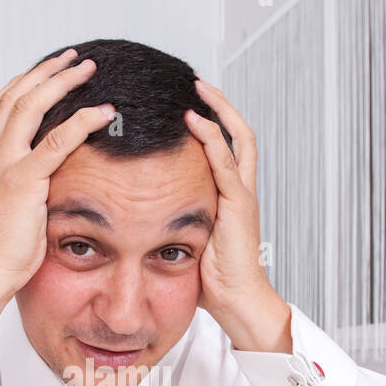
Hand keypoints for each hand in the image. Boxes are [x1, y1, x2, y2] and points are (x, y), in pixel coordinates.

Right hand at [0, 49, 115, 326]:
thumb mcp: (5, 206)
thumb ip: (21, 184)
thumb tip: (44, 180)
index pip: (2, 105)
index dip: (25, 81)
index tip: (47, 70)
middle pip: (17, 95)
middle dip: (47, 71)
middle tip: (74, 60)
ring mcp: (4, 165)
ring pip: (31, 106)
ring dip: (62, 83)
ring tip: (87, 71)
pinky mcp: (22, 182)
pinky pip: (54, 143)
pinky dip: (80, 122)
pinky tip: (100, 112)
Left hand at [184, 78, 291, 353]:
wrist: (238, 301)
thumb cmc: (214, 279)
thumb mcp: (189, 240)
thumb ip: (175, 221)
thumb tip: (142, 216)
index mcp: (231, 196)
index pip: (226, 147)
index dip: (212, 122)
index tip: (190, 104)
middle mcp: (241, 189)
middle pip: (239, 132)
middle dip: (220, 105)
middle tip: (198, 83)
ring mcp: (243, 195)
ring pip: (238, 139)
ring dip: (218, 111)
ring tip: (199, 89)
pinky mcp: (239, 205)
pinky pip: (227, 163)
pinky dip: (212, 138)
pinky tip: (196, 121)